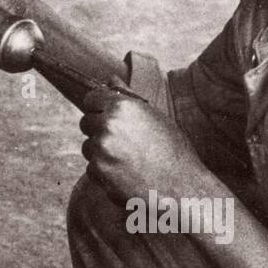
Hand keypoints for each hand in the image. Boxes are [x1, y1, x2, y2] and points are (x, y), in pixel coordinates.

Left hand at [79, 88, 207, 204]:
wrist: (181, 188)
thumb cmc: (173, 150)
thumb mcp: (155, 117)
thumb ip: (128, 97)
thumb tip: (110, 78)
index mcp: (122, 106)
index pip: (91, 98)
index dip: (98, 107)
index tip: (106, 116)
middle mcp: (108, 124)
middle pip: (86, 122)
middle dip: (98, 131)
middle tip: (123, 143)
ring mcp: (101, 149)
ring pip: (88, 147)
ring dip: (101, 153)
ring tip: (128, 161)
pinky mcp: (99, 172)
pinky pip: (92, 169)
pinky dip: (104, 173)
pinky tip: (127, 175)